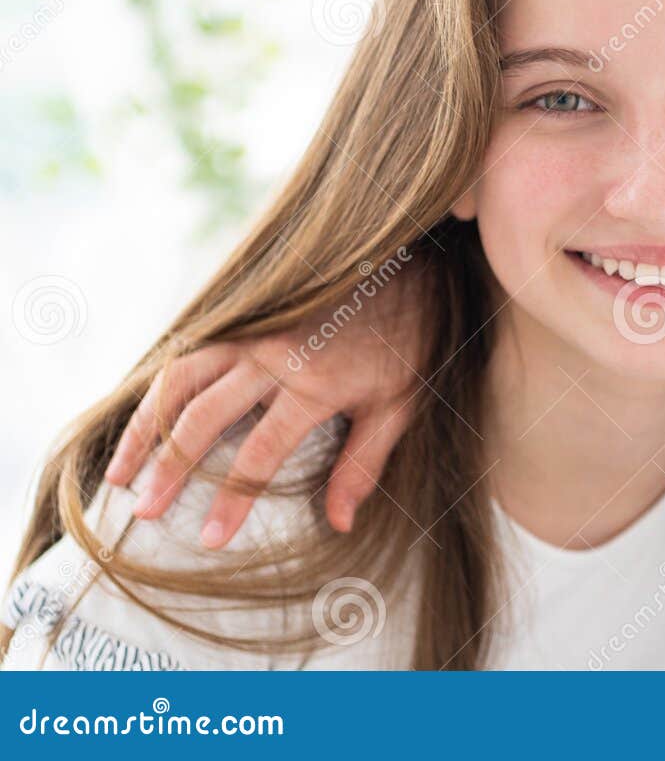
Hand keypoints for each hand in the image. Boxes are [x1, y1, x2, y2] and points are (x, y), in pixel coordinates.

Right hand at [105, 296, 423, 547]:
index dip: (231, 501)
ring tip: (120, 472)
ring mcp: (253, 329)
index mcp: (315, 384)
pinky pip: (190, 349)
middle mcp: (273, 355)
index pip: (261, 454)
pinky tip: (143, 416)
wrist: (408, 261)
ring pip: (181, 378)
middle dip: (170, 469)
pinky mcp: (245, 313)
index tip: (209, 540)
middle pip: (204, 417)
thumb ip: (365, 462)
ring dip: (146, 426)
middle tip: (143, 512)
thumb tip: (339, 522)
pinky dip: (159, 384)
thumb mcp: (401, 402)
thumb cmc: (409, 336)